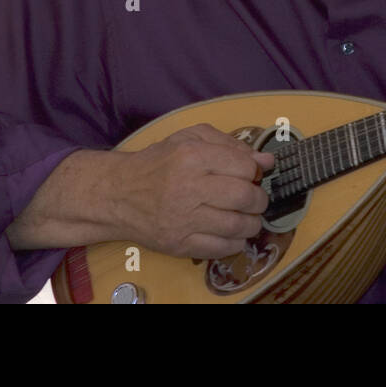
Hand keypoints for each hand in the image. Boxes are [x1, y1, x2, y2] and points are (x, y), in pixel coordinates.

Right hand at [108, 123, 274, 258]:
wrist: (119, 194)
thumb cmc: (158, 163)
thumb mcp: (189, 138)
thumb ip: (229, 144)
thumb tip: (266, 161)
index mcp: (191, 156)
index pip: (244, 166)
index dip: (255, 171)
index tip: (253, 174)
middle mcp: (188, 187)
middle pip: (245, 197)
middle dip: (259, 199)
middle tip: (255, 199)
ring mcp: (183, 219)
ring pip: (238, 225)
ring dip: (253, 222)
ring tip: (248, 217)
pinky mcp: (180, 244)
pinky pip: (222, 248)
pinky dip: (236, 242)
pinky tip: (233, 233)